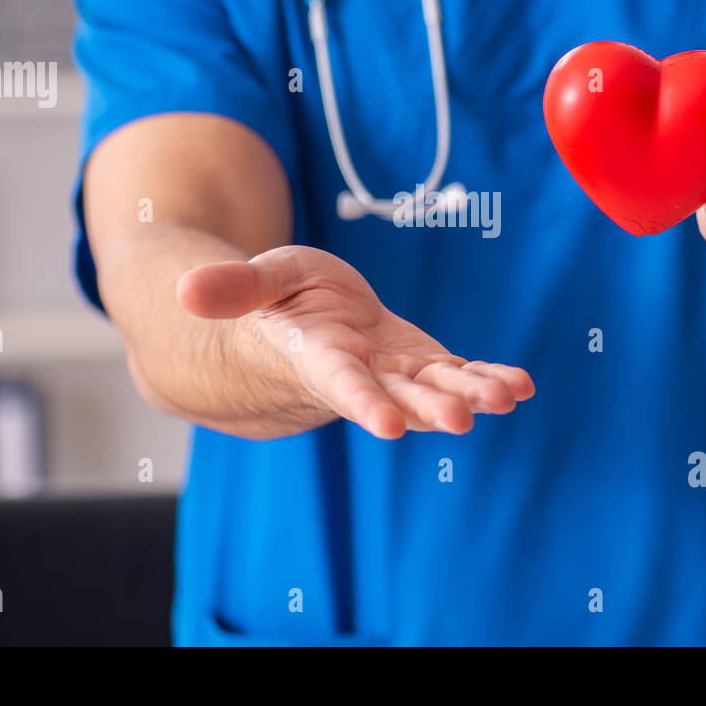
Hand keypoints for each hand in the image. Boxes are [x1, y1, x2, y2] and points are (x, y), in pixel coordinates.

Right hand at [176, 245, 534, 438]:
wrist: (300, 332)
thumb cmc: (275, 306)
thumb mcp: (259, 280)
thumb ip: (233, 288)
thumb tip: (186, 290)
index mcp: (316, 359)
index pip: (340, 385)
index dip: (364, 403)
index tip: (390, 425)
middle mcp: (361, 376)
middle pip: (397, 396)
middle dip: (428, 408)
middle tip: (461, 419)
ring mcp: (394, 374)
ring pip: (434, 390)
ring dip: (471, 394)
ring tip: (507, 396)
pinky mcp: (420, 363)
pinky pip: (456, 375)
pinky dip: (486, 378)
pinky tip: (520, 385)